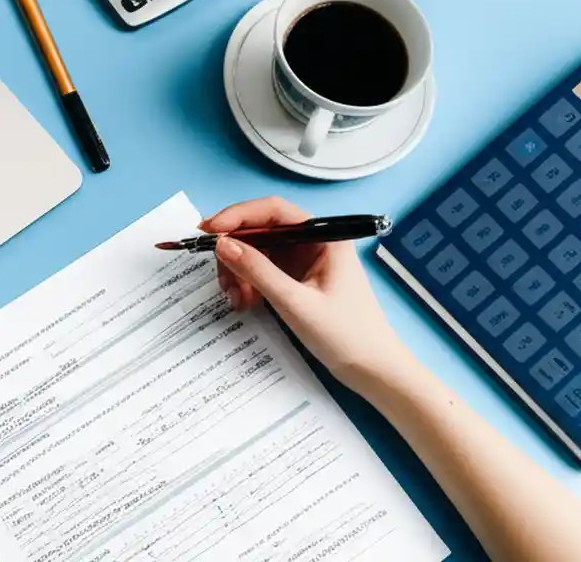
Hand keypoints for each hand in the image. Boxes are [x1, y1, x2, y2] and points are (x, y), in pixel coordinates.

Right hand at [203, 197, 416, 392]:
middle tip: (221, 277)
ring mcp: (304, 261)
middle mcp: (313, 242)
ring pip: (257, 252)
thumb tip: (223, 244)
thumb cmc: (347, 335)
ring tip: (236, 298)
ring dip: (239, 271)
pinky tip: (245, 302)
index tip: (209, 231)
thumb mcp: (296, 302)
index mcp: (324, 237)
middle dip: (235, 251)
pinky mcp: (297, 279)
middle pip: (260, 231)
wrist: (372, 369)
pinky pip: (262, 271)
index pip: (273, 211)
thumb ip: (258, 271)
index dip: (237, 216)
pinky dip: (248, 284)